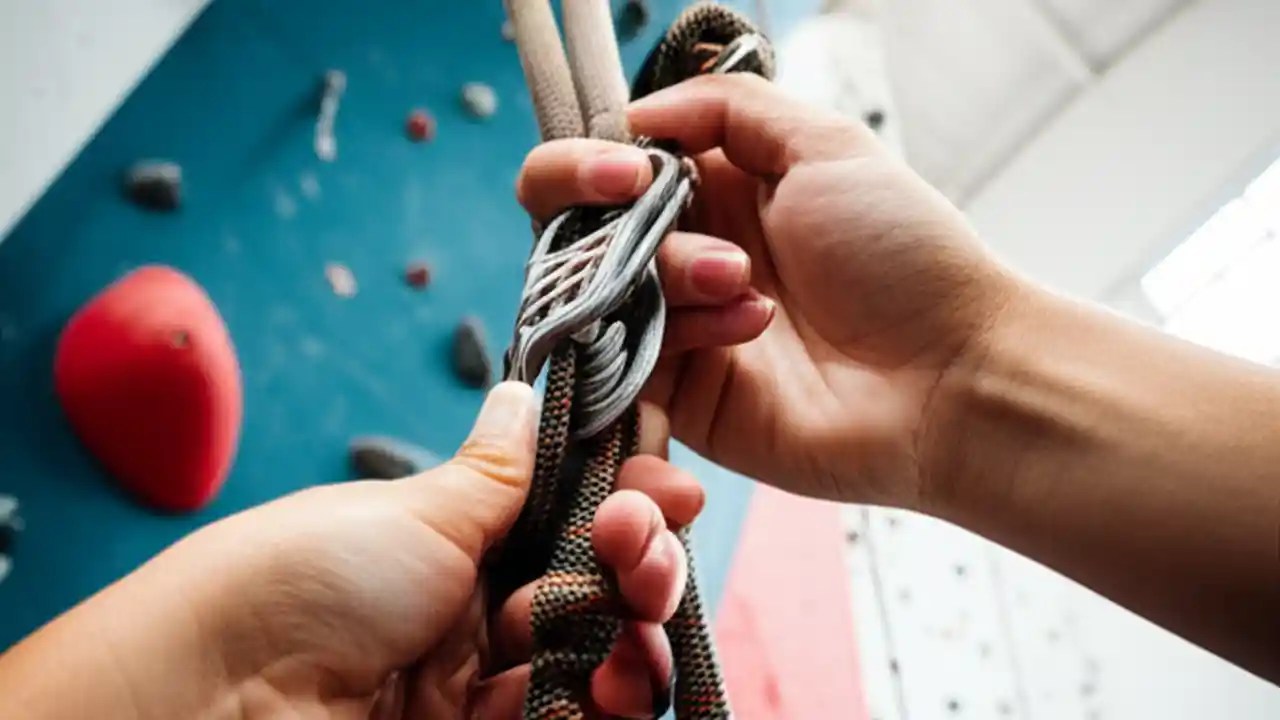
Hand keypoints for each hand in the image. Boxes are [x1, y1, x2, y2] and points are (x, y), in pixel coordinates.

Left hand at [0, 383, 700, 718]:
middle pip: (593, 595)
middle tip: (649, 540)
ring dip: (638, 638)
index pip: (568, 525)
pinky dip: (610, 701)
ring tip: (641, 619)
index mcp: (458, 548)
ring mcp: (479, 692)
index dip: (623, 507)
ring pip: (594, 664)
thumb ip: (502, 472)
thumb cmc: (312, 575)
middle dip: (641, 564)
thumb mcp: (420, 512)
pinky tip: (623, 675)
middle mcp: (475, 619)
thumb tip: (528, 388)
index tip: (670, 488)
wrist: (220, 696)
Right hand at [516, 74, 1017, 507]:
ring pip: (598, 297)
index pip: (600, 172)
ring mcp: (676, 330)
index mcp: (712, 192)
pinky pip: (627, 363)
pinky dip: (676, 336)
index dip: (585, 166)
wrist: (949, 377)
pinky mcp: (680, 398)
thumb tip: (638, 112)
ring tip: (750, 290)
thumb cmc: (904, 258)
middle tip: (679, 231)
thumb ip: (727, 108)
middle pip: (574, 235)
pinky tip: (748, 331)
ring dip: (671, 277)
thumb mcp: (827, 145)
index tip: (626, 170)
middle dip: (612, 221)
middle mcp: (683, 257)